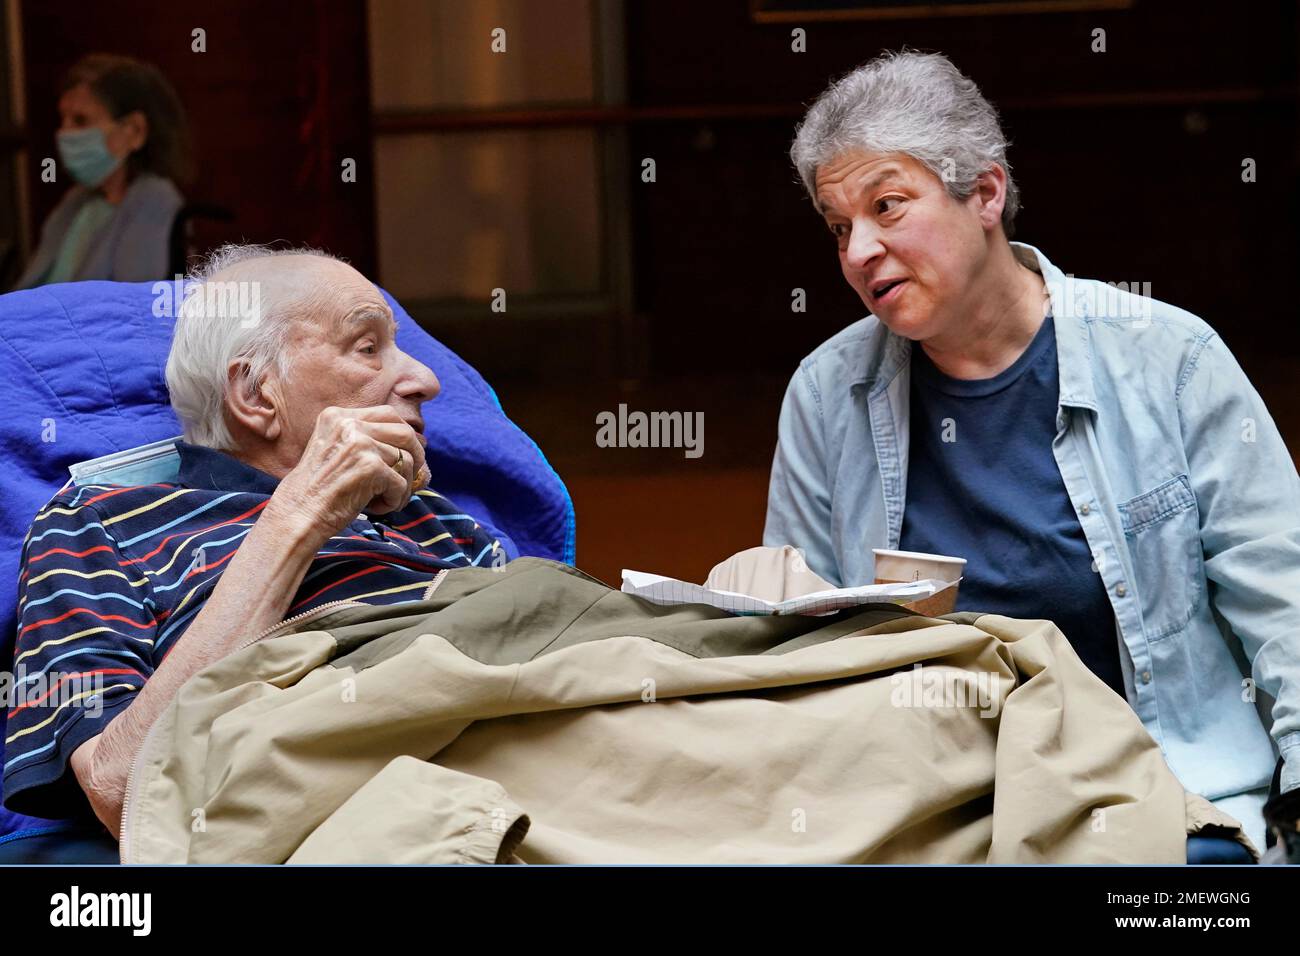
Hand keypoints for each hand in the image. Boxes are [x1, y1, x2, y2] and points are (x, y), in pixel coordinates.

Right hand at [270, 406, 429, 541]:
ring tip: (382, 500)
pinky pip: (401, 484)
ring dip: (401, 486)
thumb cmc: (318, 490)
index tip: (406, 455)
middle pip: (406, 433)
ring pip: (407, 461)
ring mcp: (360, 444)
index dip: (404, 436)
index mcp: (338, 416)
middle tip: (408, 479)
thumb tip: (419, 444)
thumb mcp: (337, 451)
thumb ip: (367, 440)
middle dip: (415, 457)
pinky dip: (394, 500)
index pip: (388, 415)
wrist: (297, 515)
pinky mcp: (370, 466)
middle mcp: (349, 424)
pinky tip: (375, 508)